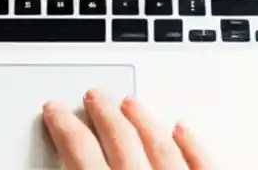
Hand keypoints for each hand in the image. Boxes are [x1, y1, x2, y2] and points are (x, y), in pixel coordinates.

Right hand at [43, 90, 210, 169]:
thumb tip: (59, 162)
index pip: (79, 151)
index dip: (64, 127)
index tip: (55, 111)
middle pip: (120, 139)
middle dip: (103, 113)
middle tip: (93, 95)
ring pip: (160, 143)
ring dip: (142, 120)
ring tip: (130, 103)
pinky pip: (202, 163)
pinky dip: (191, 144)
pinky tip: (182, 128)